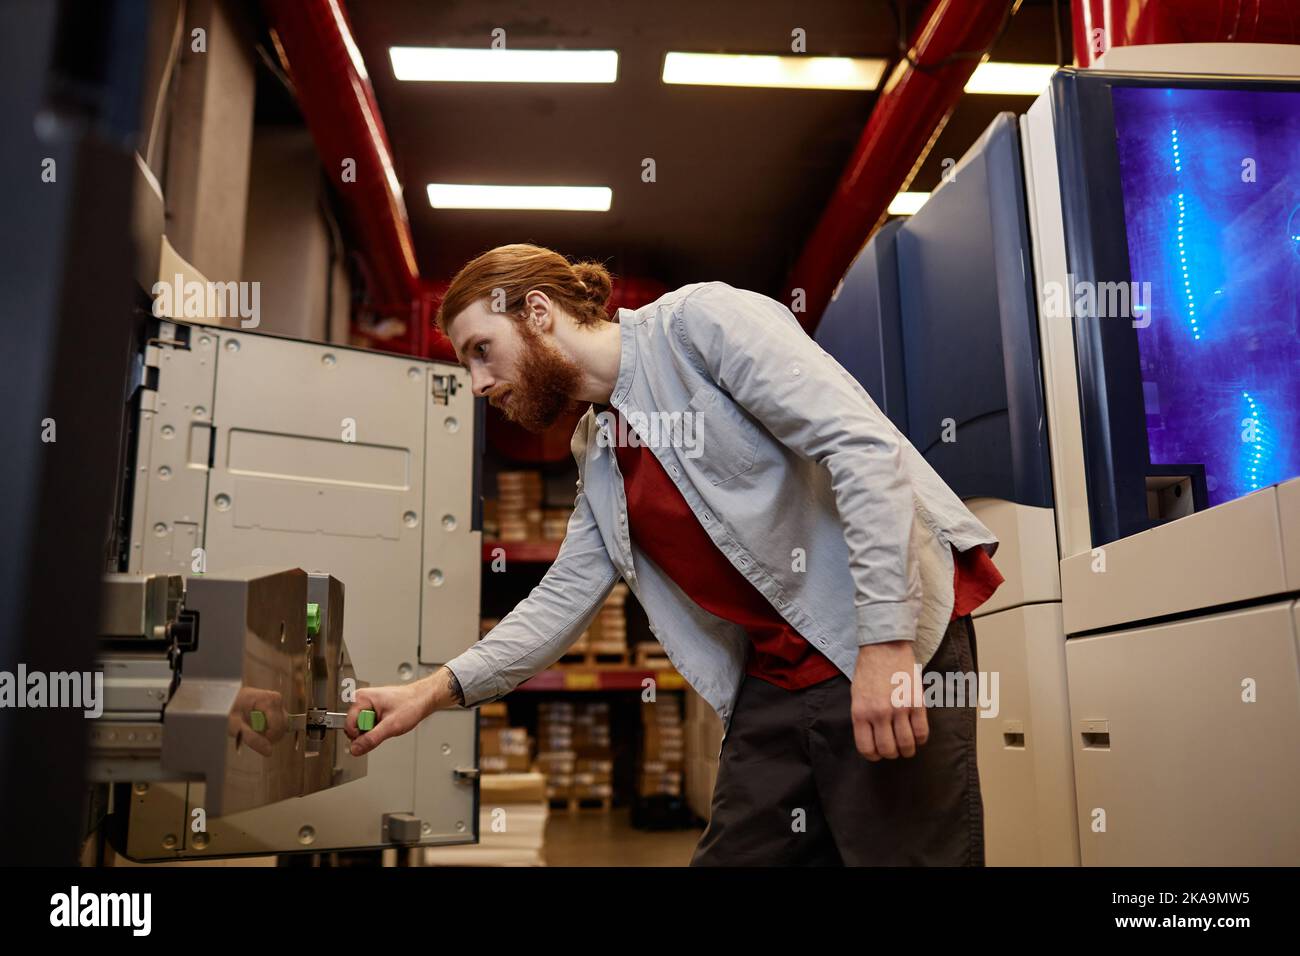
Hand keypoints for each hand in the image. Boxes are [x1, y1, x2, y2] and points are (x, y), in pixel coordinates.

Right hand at [344, 673, 440, 756]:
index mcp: (360, 698)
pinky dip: (377, 729)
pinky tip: (386, 722)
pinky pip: (367, 727)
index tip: (376, 732)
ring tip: (387, 723)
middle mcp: (360, 700)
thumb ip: (371, 738)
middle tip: (384, 726)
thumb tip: (355, 749)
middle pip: (353, 728)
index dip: (360, 735)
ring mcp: (365, 706)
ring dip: (373, 732)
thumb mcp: (391, 725)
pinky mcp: (370, 711)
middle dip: (368, 733)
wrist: (422, 699)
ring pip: (360, 729)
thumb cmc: (410, 705)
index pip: (348, 725)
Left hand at [850, 640, 928, 760]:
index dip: (874, 755)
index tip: (878, 753)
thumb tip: (871, 737)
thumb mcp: (856, 695)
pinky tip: (918, 736)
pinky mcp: (916, 703)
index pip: (866, 748)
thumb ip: (863, 717)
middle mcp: (879, 714)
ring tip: (908, 746)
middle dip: (892, 753)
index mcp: (861, 713)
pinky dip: (920, 739)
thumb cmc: (868, 670)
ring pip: (906, 744)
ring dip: (908, 750)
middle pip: (888, 750)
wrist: (884, 646)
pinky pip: (921, 732)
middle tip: (895, 749)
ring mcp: (899, 709)